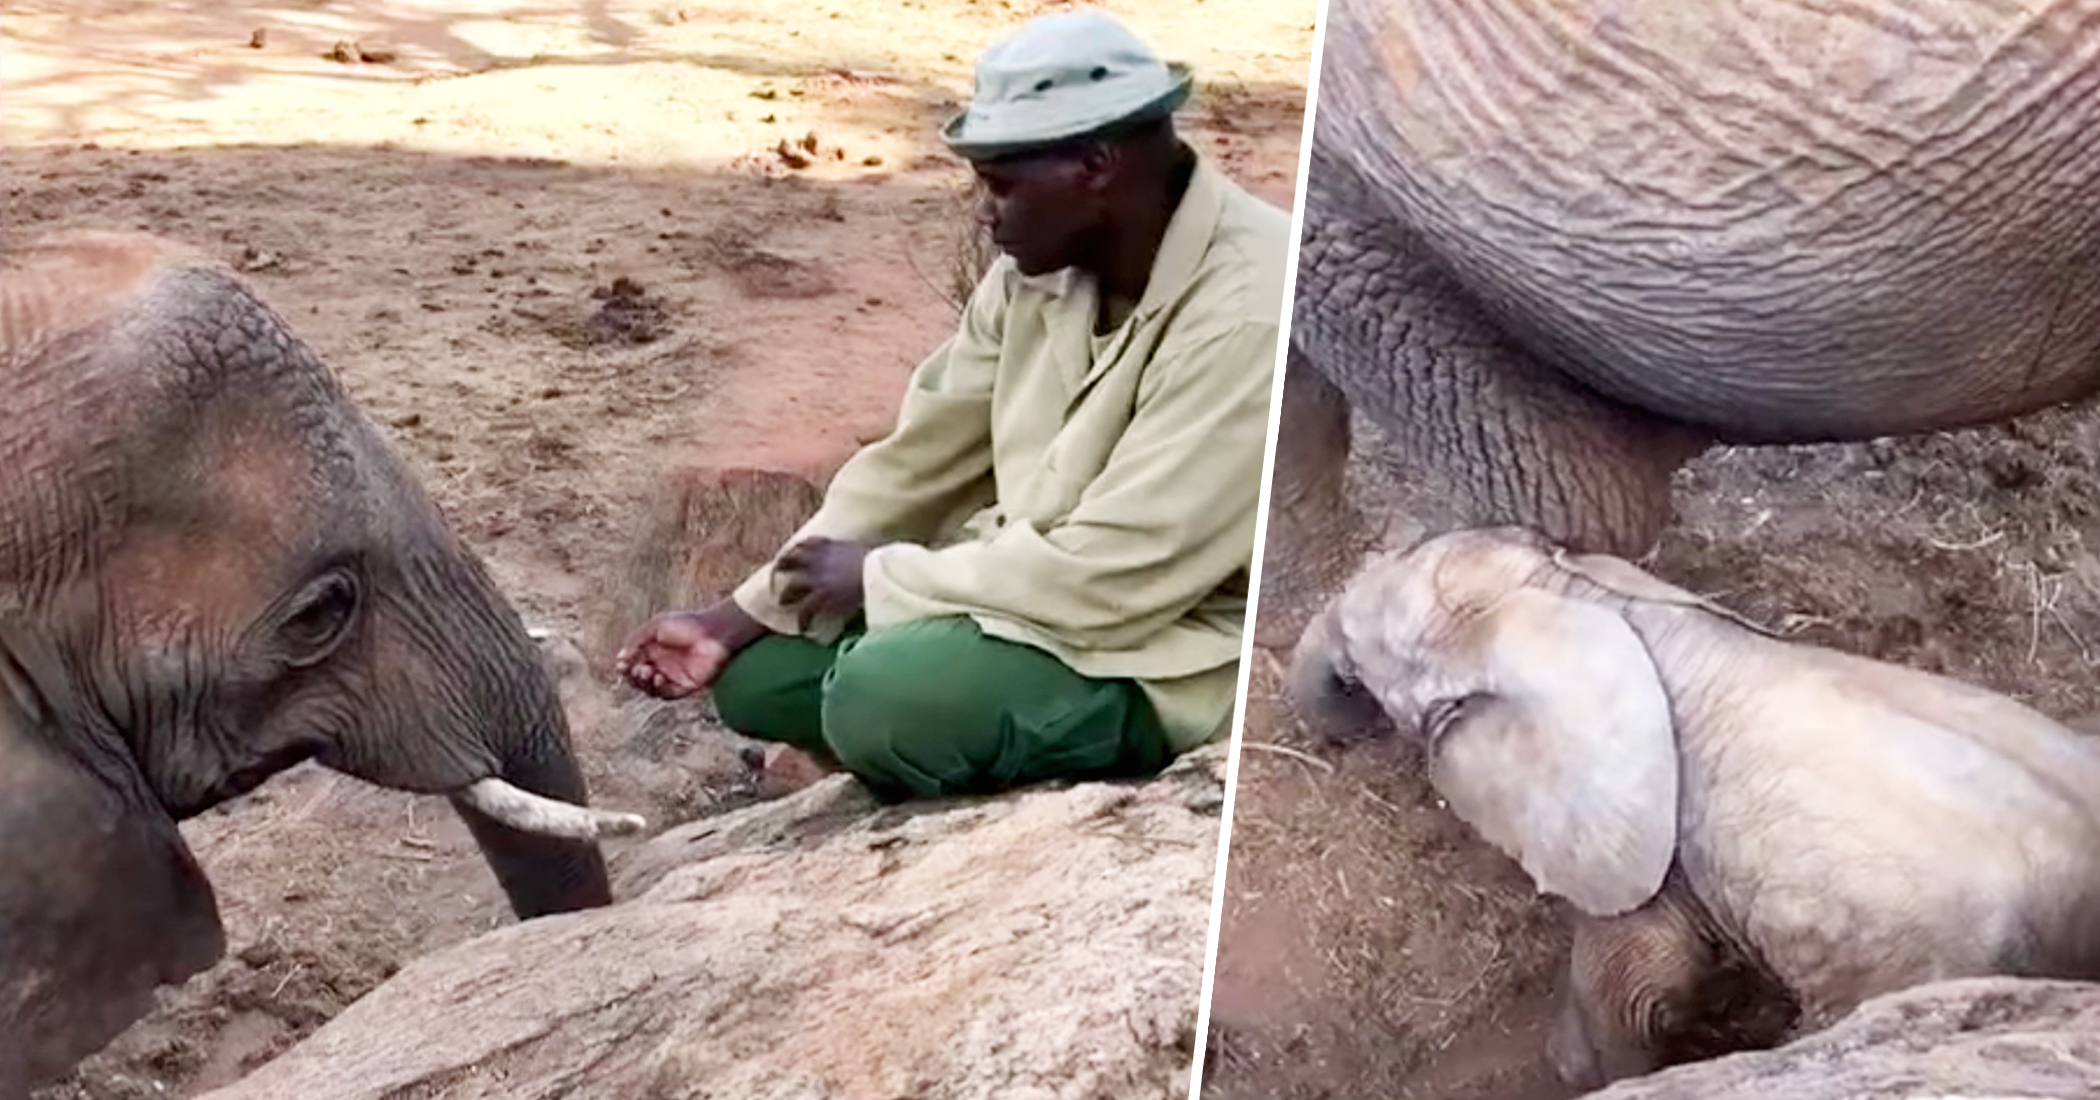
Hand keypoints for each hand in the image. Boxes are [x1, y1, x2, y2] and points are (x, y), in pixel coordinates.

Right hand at [613, 601, 765, 698]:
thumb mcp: (656, 627)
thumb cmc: (687, 624)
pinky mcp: (687, 686)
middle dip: (633, 677)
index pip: (633, 665)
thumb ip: (637, 641)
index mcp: (653, 651)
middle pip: (639, 680)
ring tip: (647, 672)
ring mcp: (674, 677)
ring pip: (651, 690)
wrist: (714, 631)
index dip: (625, 667)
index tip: (621, 665)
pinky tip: (658, 677)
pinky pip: (668, 694)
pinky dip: (660, 689)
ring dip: (644, 684)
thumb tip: (621, 658)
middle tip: (636, 669)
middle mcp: (662, 666)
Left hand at [774, 536, 875, 628]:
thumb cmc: (879, 561)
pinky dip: (803, 621)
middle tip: (778, 576)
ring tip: (782, 604)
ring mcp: (817, 579)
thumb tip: (856, 557)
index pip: (807, 543)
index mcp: (830, 546)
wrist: (878, 572)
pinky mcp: (822, 597)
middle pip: (790, 560)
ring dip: (785, 597)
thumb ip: (853, 553)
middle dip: (782, 567)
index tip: (795, 553)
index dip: (798, 549)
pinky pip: (806, 611)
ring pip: (791, 587)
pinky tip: (803, 629)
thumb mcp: (862, 551)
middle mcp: (818, 560)